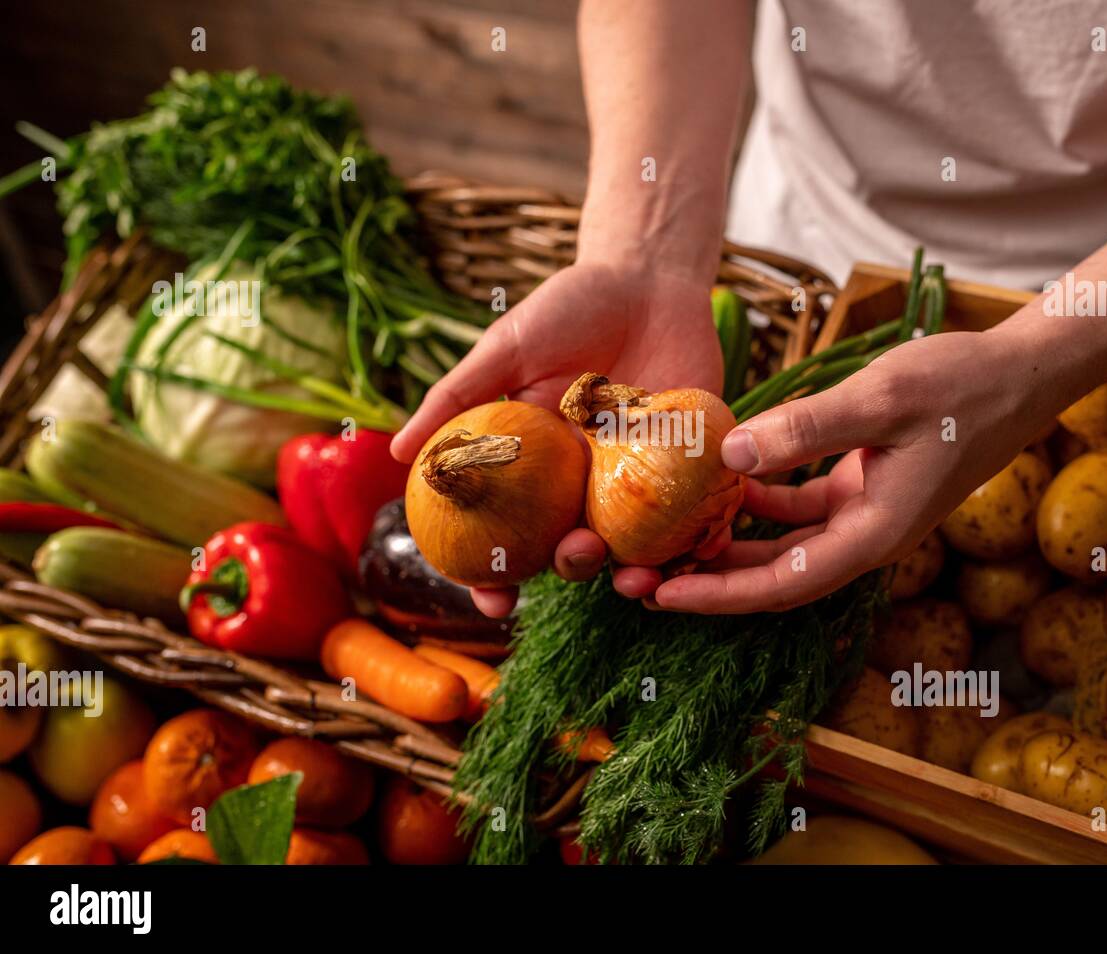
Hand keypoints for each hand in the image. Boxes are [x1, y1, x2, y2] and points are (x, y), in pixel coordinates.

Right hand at [391, 261, 722, 615]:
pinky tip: (706, 542)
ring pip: (637, 544)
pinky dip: (702, 534)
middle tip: (580, 553)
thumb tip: (394, 455)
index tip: (492, 602)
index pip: (510, 535)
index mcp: (536, 467)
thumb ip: (457, 399)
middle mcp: (585, 481)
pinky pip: (697, 511)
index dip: (497, 578)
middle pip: (575, 547)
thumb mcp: (507, 348)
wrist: (647, 276)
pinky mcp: (692, 463)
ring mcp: (641, 477)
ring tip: (643, 578)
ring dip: (641, 572)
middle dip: (574, 568)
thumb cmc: (569, 307)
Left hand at [652, 329, 1060, 613]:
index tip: (663, 596)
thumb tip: (730, 451)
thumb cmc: (959, 386)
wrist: (1018, 373)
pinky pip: (798, 508)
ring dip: (727, 542)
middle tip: (641, 575)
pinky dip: (758, 500)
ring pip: (781, 544)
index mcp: (873, 535)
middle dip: (708, 579)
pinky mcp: (862, 486)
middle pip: (773, 575)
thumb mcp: (879, 400)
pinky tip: (723, 478)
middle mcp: (865, 536)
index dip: (720, 595)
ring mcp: (864, 513)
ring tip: (668, 536)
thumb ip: (806, 429)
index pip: (782, 584)